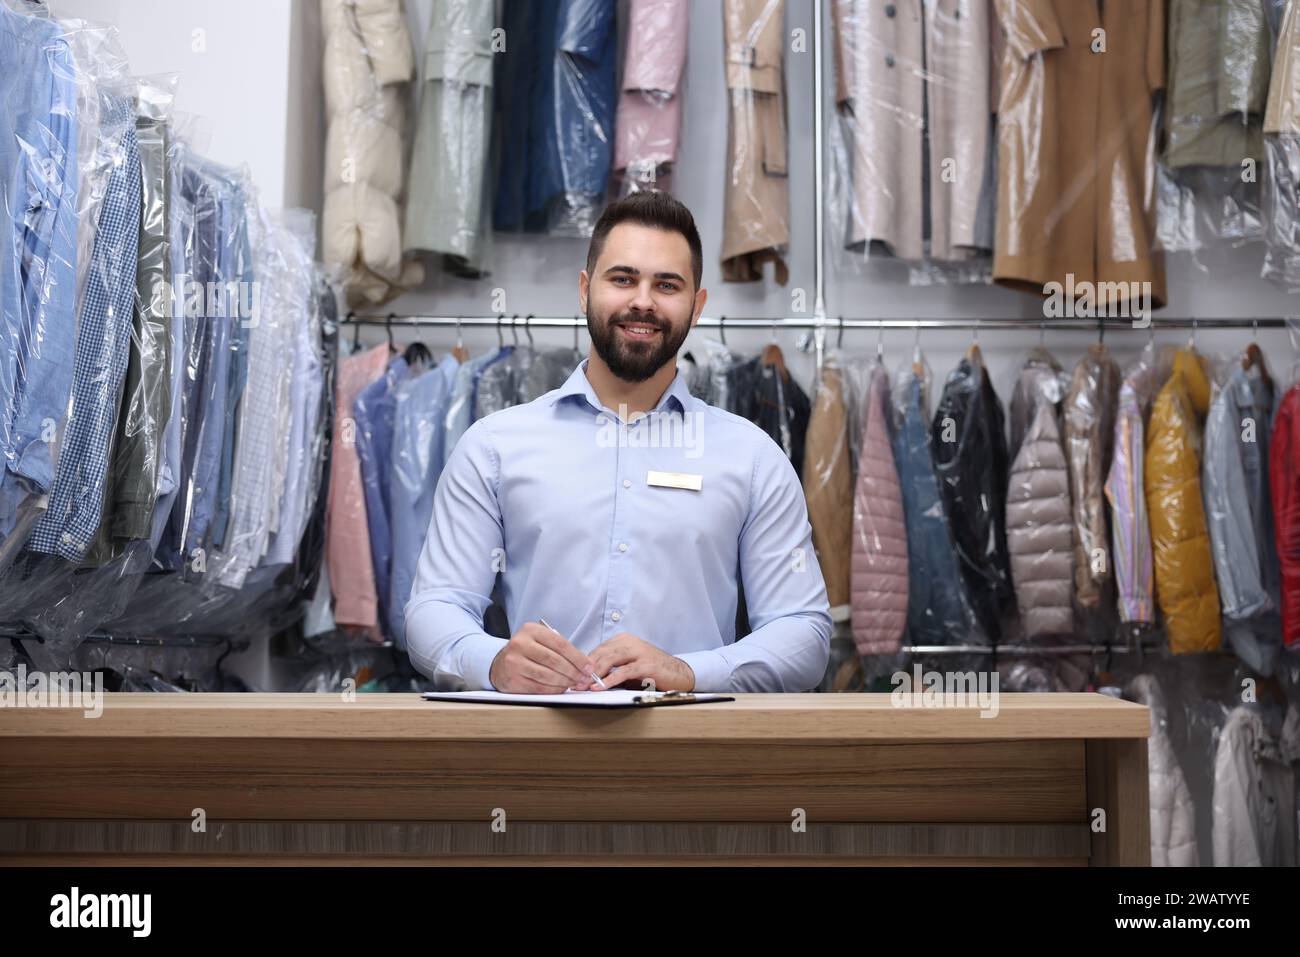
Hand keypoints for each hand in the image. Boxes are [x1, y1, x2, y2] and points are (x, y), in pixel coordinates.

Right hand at [489, 621, 597, 693]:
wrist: (500, 663)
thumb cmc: (527, 652)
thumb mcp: (540, 641)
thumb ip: (560, 648)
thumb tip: (585, 664)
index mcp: (530, 630)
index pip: (560, 644)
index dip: (578, 657)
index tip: (589, 667)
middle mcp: (520, 644)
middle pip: (554, 660)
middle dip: (573, 671)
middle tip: (584, 679)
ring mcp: (514, 662)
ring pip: (547, 675)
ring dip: (564, 682)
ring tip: (574, 684)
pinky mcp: (513, 679)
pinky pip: (538, 687)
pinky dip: (553, 689)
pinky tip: (561, 688)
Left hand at [572, 632, 694, 691]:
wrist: (679, 673)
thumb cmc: (652, 671)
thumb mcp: (629, 665)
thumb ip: (611, 667)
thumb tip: (587, 676)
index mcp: (624, 640)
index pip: (598, 649)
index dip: (584, 663)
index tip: (573, 675)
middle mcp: (630, 642)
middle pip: (601, 653)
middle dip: (585, 669)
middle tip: (573, 682)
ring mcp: (639, 651)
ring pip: (610, 660)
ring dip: (594, 674)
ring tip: (583, 686)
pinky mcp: (646, 664)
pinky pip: (623, 672)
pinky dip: (609, 680)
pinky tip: (599, 688)